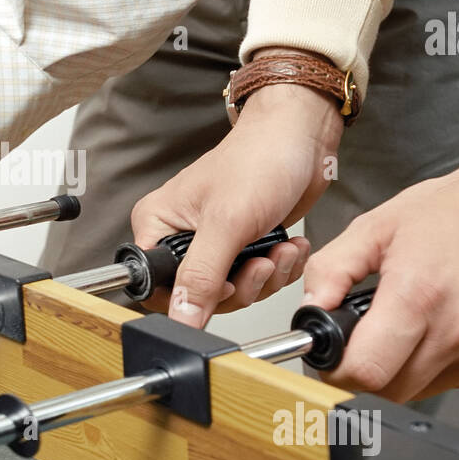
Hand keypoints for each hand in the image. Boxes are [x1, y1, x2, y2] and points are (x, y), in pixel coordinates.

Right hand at [130, 83, 342, 325]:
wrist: (301, 139)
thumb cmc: (259, 158)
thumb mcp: (227, 223)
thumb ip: (201, 276)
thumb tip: (182, 320)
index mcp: (157, 224)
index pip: (157, 287)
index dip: (192, 295)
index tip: (225, 281)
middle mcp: (180, 236)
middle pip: (199, 296)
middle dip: (242, 284)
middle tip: (260, 260)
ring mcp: (213, 243)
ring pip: (233, 292)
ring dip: (266, 276)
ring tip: (280, 247)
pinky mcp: (242, 246)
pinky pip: (257, 281)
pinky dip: (278, 270)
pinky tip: (287, 245)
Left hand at [302, 78, 458, 398]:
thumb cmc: (457, 210)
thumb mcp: (375, 227)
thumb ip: (331, 270)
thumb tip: (310, 310)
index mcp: (418, 296)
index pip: (366, 372)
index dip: (337, 369)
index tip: (332, 354)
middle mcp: (458, 330)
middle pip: (390, 390)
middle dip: (367, 369)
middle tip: (365, 336)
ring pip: (421, 391)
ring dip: (401, 370)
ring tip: (406, 324)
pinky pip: (454, 382)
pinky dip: (435, 365)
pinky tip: (438, 327)